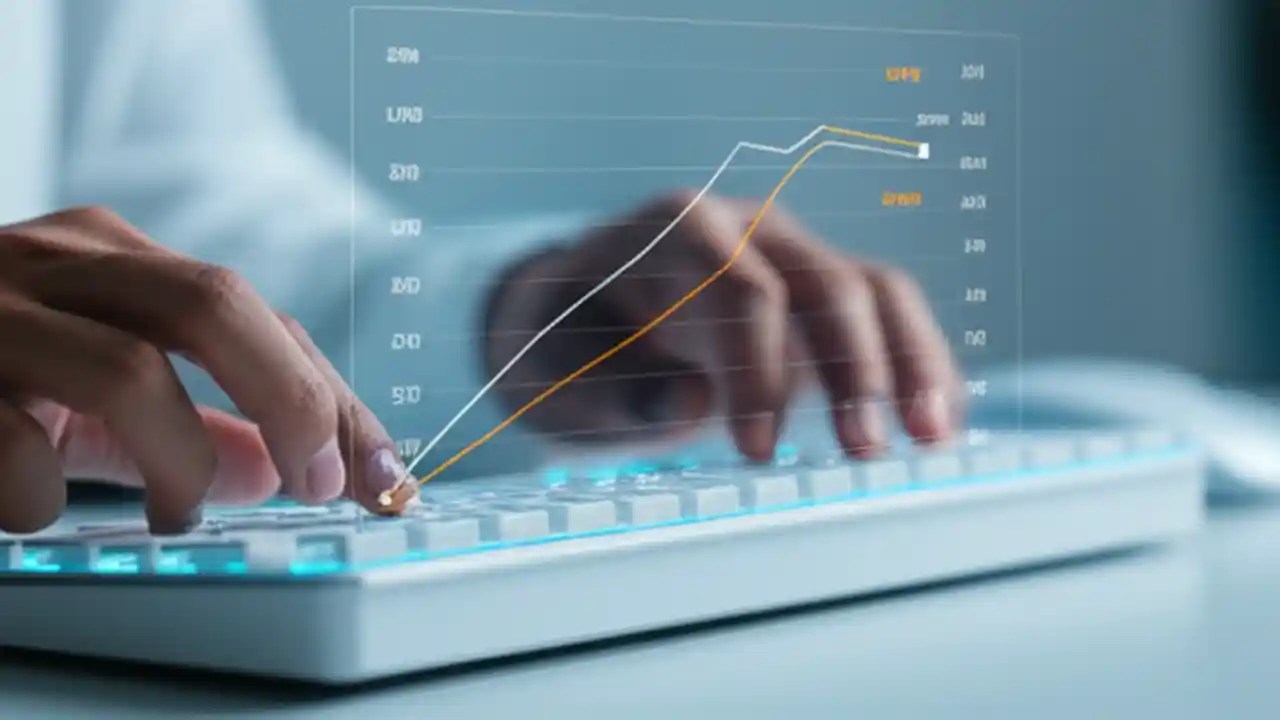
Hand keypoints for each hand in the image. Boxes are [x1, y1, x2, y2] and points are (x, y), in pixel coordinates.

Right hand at [0, 207, 405, 533]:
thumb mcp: (90, 384)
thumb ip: (184, 419)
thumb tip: (272, 465)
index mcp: (106, 257)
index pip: (256, 313)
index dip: (329, 395)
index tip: (382, 472)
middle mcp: (50, 266)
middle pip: (211, 303)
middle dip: (292, 400)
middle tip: (320, 483)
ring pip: (127, 372)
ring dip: (179, 461)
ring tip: (176, 514)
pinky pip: (15, 451)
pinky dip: (47, 500)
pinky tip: (35, 509)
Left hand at [487, 192, 964, 461]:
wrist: (580, 312)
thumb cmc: (568, 338)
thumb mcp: (559, 368)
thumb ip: (613, 387)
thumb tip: (692, 405)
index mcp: (674, 231)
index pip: (739, 287)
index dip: (757, 369)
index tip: (756, 449)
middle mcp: (745, 228)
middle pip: (824, 280)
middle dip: (853, 367)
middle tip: (861, 450)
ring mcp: (790, 254)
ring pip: (875, 289)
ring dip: (910, 363)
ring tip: (933, 437)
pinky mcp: (818, 293)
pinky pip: (885, 316)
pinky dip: (917, 365)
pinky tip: (937, 420)